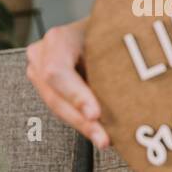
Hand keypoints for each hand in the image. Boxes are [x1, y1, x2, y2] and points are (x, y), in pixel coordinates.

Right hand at [25, 18, 109, 148]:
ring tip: (105, 139)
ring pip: (58, 108)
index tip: (95, 114)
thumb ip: (112, 59)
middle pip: (56, 96)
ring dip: (82, 125)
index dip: (75, 95)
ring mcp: (38, 72)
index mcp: (58, 39)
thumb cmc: (107, 32)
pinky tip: (100, 133)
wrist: (97, 31)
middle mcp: (41, 55)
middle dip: (81, 121)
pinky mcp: (45, 87)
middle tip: (104, 139)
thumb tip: (133, 85)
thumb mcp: (110, 39)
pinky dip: (81, 122)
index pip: (58, 72)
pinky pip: (62, 109)